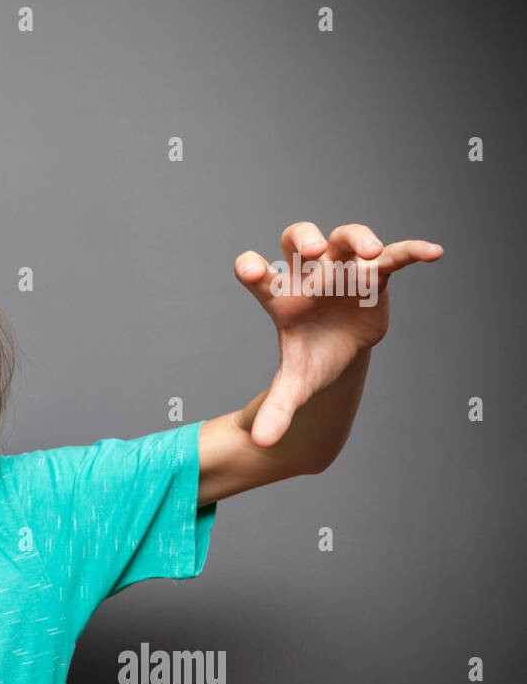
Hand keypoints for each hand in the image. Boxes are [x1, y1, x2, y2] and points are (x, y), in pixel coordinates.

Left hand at [234, 221, 442, 446]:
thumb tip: (262, 444)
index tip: (250, 273)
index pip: (255, 271)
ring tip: (369, 253)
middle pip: (298, 238)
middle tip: (313, 252)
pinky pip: (394, 255)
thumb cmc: (312, 355)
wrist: (340, 349)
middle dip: (305, 240)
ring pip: (345, 239)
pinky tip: (433, 253)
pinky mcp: (374, 274)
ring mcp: (341, 270)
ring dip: (356, 240)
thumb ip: (278, 408)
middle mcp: (308, 275)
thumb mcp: (296, 384)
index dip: (250, 267)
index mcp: (280, 295)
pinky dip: (412, 251)